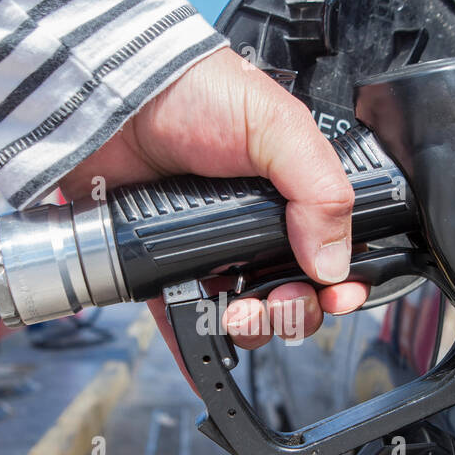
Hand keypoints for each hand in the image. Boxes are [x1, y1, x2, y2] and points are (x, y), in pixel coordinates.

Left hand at [59, 47, 367, 375]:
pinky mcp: (162, 265)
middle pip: (291, 292)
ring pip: (243, 312)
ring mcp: (208, 247)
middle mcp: (253, 225)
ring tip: (236, 315)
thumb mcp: (277, 126)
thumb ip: (318, 190)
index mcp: (291, 192)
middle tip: (281, 303)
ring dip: (250, 328)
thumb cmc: (195, 91)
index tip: (338, 297)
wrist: (114, 97)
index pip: (330, 251)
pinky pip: (183, 315)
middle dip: (294, 310)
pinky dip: (195, 344)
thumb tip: (334, 262)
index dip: (340, 282)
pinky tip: (206, 362)